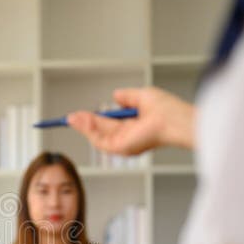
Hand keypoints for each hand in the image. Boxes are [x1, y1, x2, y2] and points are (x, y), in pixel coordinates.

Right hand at [66, 86, 195, 155]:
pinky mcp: (121, 148)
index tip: (81, 113)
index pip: (109, 124)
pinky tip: (82, 121)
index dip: (94, 118)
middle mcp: (128, 137)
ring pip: (97, 137)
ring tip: (72, 117)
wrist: (173, 120)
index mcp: (133, 127)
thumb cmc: (166, 110)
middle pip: (100, 131)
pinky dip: (89, 131)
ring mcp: (124, 144)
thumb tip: (115, 95)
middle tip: (71, 116)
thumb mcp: (142, 96)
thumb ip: (127, 96)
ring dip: (84, 127)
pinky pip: (99, 141)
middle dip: (84, 123)